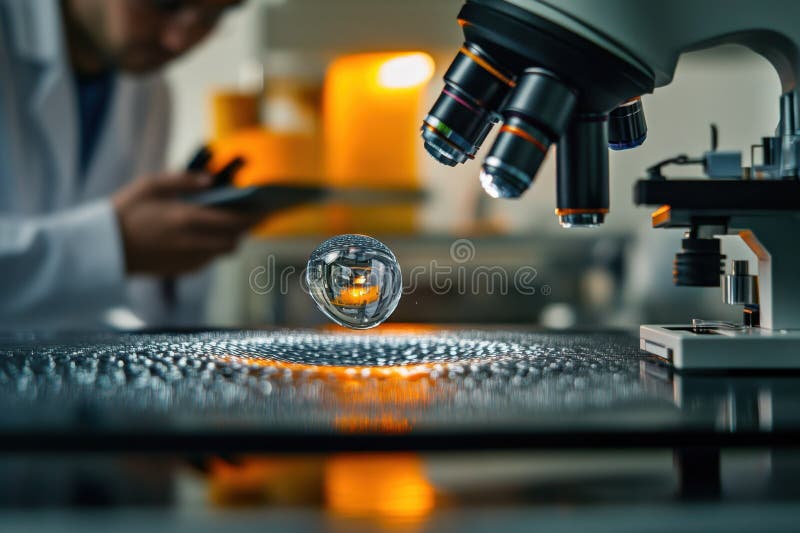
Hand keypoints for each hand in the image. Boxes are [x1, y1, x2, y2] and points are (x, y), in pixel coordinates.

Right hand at [112, 173, 260, 274]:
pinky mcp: (182, 270)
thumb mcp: (150, 185)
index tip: (266, 208)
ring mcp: (187, 260)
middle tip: (255, 216)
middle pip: (234, 240)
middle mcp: (191, 242)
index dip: (253, 216)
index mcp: (185, 218)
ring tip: (234, 223)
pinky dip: (214, 247)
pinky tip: (209, 235)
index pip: (233, 220)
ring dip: (231, 238)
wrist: (103, 247)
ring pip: (224, 252)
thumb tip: (211, 180)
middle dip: (247, 229)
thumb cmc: (125, 210)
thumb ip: (183, 180)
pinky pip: (209, 259)